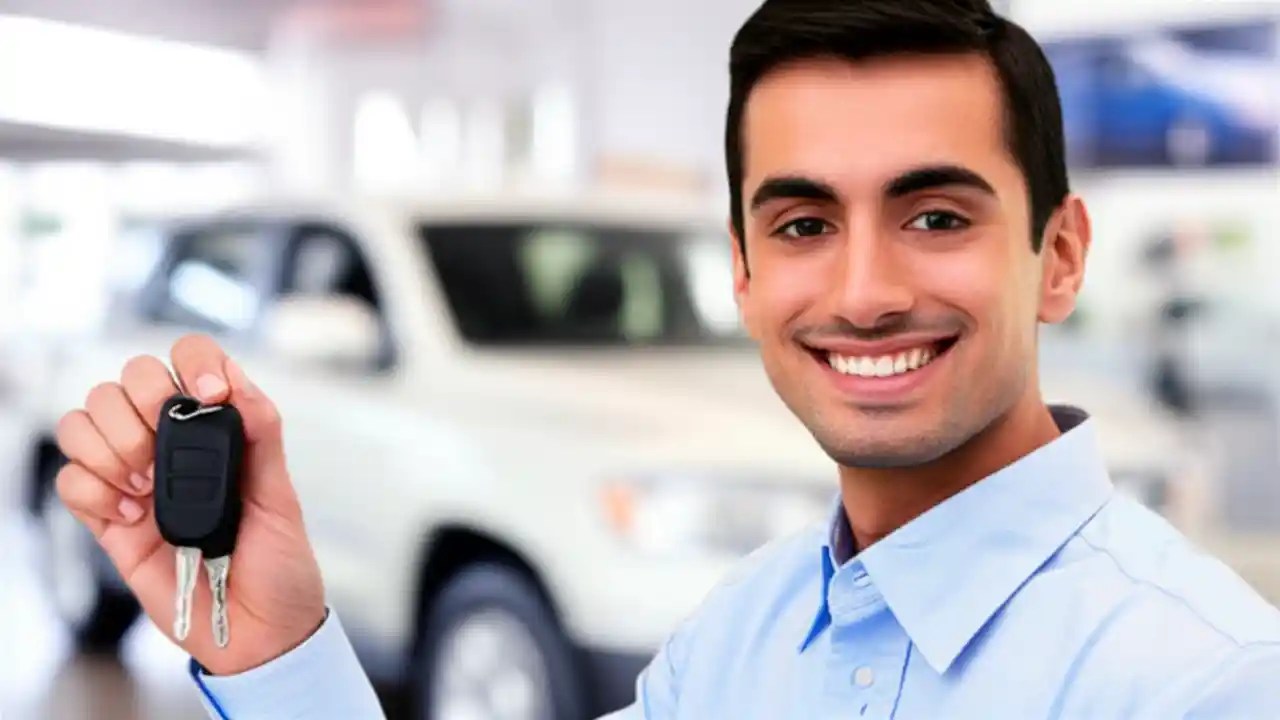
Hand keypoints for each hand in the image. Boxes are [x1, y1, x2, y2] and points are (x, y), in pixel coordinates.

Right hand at [54, 334, 325, 674]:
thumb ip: (262, 434)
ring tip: (144, 487)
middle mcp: (172, 445)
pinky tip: (130, 516)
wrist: (257, 632)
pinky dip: (92, 490)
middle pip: (125, 381)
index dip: (190, 362)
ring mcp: (135, 479)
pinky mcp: (108, 519)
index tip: (207, 394)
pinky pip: (70, 479)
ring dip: (109, 447)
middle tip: (163, 451)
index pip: (189, 360)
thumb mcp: (283, 495)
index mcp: (219, 429)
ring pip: (84, 421)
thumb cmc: (278, 563)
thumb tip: (237, 382)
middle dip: (139, 406)